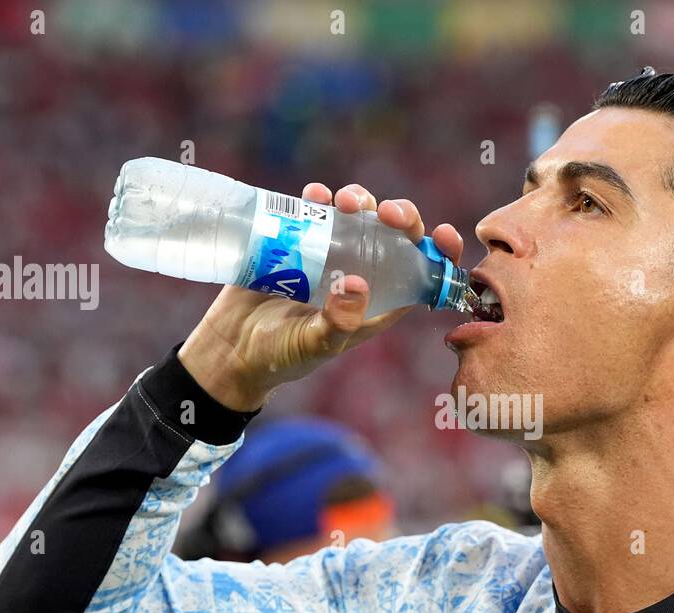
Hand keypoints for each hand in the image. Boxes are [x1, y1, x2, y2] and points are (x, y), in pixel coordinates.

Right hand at [179, 182, 463, 411]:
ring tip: (344, 202)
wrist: (231, 347)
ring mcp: (331, 253)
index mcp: (381, 301)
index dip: (442, 252)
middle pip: (396, 235)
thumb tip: (357, 284)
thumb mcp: (315, 344)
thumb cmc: (281, 356)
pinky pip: (317, 210)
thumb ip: (339, 322)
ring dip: (359, 200)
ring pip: (359, 215)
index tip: (442, 234)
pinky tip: (315, 195)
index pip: (424, 272)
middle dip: (400, 215)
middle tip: (387, 213)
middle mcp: (363, 272)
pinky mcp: (298, 239)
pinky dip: (319, 197)